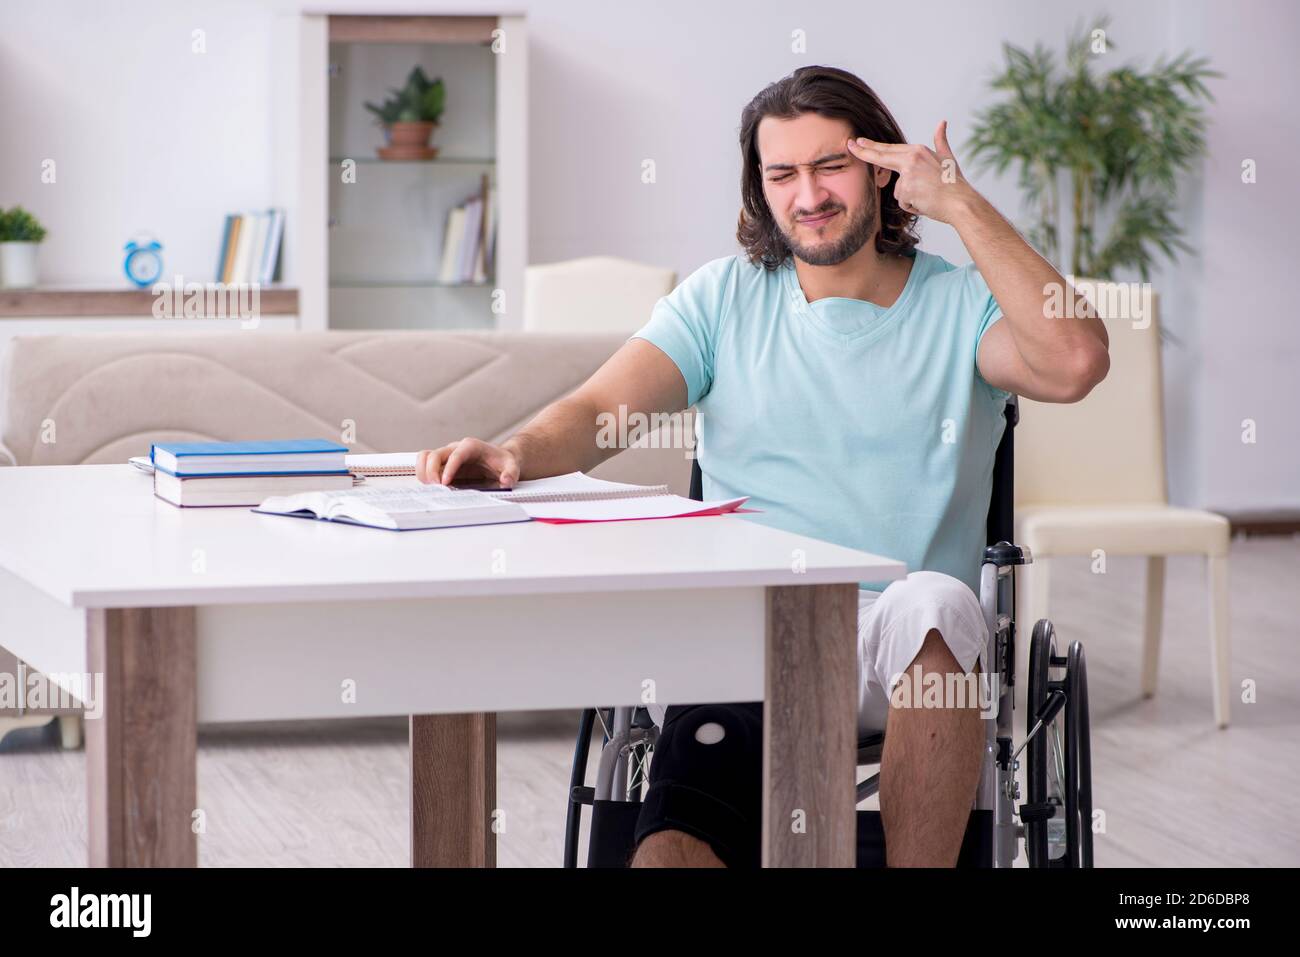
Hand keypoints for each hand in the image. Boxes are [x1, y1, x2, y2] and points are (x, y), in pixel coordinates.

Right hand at [416, 437, 520, 486]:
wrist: (500, 461)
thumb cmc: (503, 462)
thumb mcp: (512, 467)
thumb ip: (511, 473)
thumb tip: (506, 480)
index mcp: (471, 446)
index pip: (455, 455)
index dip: (449, 468)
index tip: (445, 483)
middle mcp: (455, 449)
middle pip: (434, 454)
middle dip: (431, 471)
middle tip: (438, 488)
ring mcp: (447, 457)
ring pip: (425, 458)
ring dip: (424, 473)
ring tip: (432, 488)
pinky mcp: (442, 465)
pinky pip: (425, 466)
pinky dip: (424, 477)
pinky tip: (433, 488)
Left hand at [846, 120, 975, 224]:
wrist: (961, 202)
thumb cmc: (955, 183)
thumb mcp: (948, 158)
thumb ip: (941, 141)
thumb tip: (942, 122)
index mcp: (918, 150)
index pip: (890, 149)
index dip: (872, 146)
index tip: (859, 141)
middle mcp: (911, 158)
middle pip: (881, 156)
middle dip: (863, 151)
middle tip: (850, 145)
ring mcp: (908, 173)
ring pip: (898, 190)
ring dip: (909, 197)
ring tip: (927, 196)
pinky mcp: (906, 189)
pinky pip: (902, 202)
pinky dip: (912, 206)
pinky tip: (925, 203)